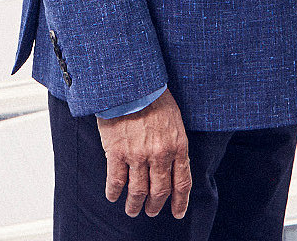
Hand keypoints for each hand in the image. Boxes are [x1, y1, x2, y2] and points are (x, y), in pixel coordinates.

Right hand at [95, 88, 191, 218]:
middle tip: (151, 211)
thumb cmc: (153, 96)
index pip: (182, 182)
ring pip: (138, 191)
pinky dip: (114, 192)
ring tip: (132, 210)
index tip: (177, 212)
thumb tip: (173, 162)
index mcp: (178, 146)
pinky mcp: (117, 152)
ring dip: (135, 204)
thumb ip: (175, 143)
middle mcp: (160, 155)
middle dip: (155, 205)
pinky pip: (116, 180)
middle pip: (160, 191)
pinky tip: (113, 196)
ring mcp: (138, 155)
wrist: (130, 84)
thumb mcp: (174, 120)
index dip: (180, 202)